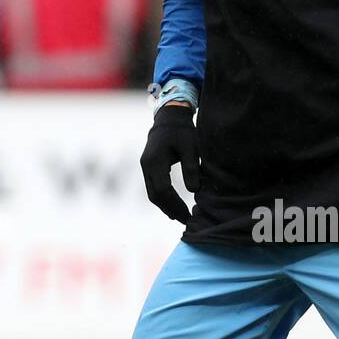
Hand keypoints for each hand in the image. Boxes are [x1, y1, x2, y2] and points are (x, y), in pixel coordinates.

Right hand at [140, 103, 199, 222]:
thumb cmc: (182, 131)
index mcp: (155, 161)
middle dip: (170, 209)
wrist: (168, 118)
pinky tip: (173, 206)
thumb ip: (191, 167)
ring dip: (164, 206)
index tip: (188, 214)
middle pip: (155, 195)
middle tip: (185, 220)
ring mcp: (144, 167)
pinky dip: (162, 199)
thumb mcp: (191, 147)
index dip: (175, 204)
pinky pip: (152, 188)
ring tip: (179, 217)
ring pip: (151, 193)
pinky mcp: (148, 167)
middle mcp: (146, 165)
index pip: (163, 190)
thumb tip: (194, 191)